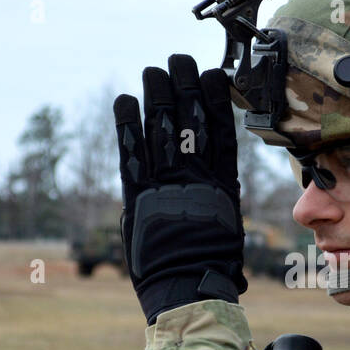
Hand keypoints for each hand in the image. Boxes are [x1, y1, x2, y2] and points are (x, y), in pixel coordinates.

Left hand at [114, 54, 246, 323]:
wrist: (187, 290)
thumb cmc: (211, 268)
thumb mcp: (225, 228)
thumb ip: (215, 199)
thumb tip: (211, 177)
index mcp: (221, 185)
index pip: (220, 132)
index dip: (215, 100)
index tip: (213, 75)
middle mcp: (195, 178)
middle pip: (189, 122)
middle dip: (184, 87)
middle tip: (178, 60)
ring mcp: (166, 184)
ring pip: (162, 129)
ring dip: (156, 96)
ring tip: (153, 70)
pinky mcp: (138, 196)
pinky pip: (131, 153)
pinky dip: (126, 126)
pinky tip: (124, 102)